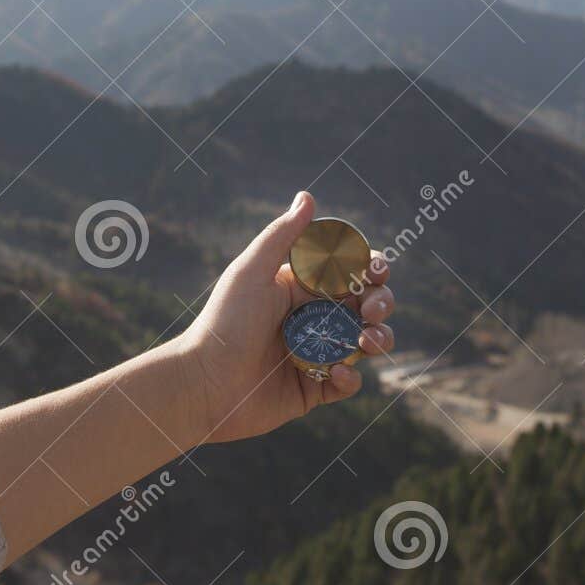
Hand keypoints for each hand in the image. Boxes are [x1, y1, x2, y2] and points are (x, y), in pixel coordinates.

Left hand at [172, 191, 394, 444]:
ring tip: (368, 342)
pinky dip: (351, 377)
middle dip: (380, 303)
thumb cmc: (224, 322)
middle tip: (371, 310)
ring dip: (378, 338)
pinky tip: (337, 371)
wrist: (204, 384)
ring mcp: (316, 353)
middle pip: (365, 305)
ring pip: (365, 342)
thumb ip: (282, 235)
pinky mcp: (314, 387)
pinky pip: (348, 381)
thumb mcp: (251, 272)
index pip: (348, 271)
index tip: (376, 271)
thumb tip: (307, 197)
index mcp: (301, 287)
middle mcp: (312, 318)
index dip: (370, 268)